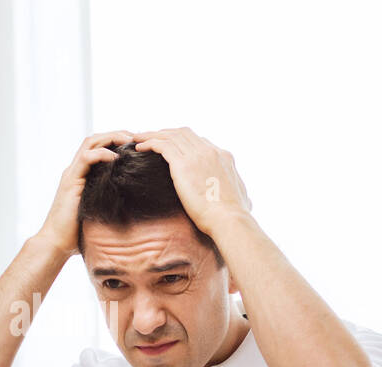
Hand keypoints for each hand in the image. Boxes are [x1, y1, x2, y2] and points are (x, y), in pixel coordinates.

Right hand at [31, 130, 134, 256]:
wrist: (57, 242)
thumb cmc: (79, 232)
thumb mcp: (101, 209)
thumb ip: (111, 199)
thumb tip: (135, 202)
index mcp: (83, 173)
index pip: (99, 146)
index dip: (117, 140)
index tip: (137, 145)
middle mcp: (76, 169)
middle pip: (95, 139)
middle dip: (117, 134)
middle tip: (137, 137)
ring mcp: (72, 173)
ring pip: (90, 142)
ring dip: (111, 138)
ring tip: (129, 141)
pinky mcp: (70, 181)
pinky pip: (85, 159)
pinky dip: (101, 154)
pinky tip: (116, 158)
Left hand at [132, 127, 252, 238]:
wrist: (229, 220)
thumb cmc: (234, 217)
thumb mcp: (242, 199)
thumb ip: (239, 194)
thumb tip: (244, 199)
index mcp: (224, 157)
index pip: (200, 141)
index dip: (182, 141)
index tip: (170, 146)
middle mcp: (211, 151)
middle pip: (183, 133)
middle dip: (165, 133)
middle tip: (150, 138)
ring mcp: (197, 155)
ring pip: (169, 135)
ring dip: (152, 135)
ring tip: (137, 138)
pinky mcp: (183, 164)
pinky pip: (161, 145)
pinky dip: (149, 142)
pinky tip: (138, 147)